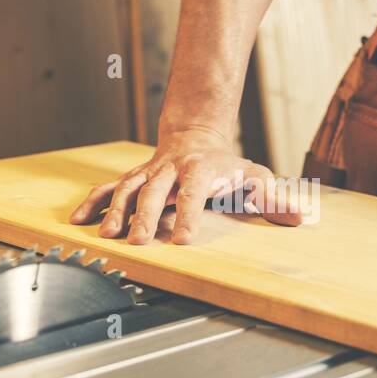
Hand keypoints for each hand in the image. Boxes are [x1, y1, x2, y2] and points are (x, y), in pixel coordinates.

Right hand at [69, 127, 301, 244]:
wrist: (195, 136)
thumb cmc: (227, 164)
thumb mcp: (254, 175)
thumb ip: (273, 197)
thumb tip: (298, 218)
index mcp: (200, 170)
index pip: (194, 192)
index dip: (188, 214)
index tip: (182, 239)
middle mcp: (169, 169)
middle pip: (155, 191)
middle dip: (144, 215)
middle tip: (137, 241)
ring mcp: (147, 173)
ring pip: (127, 189)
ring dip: (115, 211)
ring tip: (107, 235)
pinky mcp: (131, 178)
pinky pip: (108, 188)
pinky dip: (92, 203)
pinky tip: (78, 222)